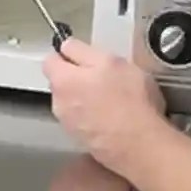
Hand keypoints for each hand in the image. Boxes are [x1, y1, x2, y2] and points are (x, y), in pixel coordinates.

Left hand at [43, 39, 167, 169]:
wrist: (140, 145)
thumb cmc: (130, 101)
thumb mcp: (111, 60)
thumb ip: (82, 50)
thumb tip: (66, 45)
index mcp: (62, 80)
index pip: (50, 59)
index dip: (66, 54)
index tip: (81, 54)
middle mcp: (59, 104)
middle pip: (61, 82)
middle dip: (78, 77)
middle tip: (105, 76)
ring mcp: (69, 124)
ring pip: (72, 102)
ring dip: (86, 98)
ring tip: (114, 98)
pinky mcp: (82, 140)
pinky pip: (83, 120)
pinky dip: (94, 116)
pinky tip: (115, 117)